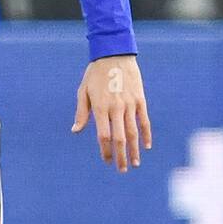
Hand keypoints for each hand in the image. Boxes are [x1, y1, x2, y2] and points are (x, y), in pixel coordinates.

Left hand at [71, 55, 151, 171]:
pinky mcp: (140, 99)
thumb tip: (76, 131)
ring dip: (134, 149)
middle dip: (121, 156)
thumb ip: (82, 113)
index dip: (105, 151)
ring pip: (133, 132)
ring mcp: (129, 104)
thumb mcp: (83, 91)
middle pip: (119, 138)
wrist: (114, 54)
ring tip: (135, 163)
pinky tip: (146, 146)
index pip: (103, 136)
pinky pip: (144, 120)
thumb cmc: (95, 74)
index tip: (106, 161)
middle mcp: (115, 108)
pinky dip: (146, 134)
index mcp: (100, 107)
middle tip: (122, 169)